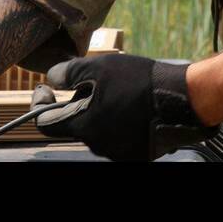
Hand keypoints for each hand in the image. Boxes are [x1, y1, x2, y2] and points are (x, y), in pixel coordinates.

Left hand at [36, 54, 217, 161]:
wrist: (182, 99)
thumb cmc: (140, 81)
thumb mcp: (100, 67)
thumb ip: (69, 73)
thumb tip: (51, 77)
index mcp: (84, 127)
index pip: (45, 124)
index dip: (40, 105)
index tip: (45, 90)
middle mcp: (98, 146)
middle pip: (75, 124)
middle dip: (77, 104)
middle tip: (92, 82)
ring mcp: (119, 152)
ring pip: (98, 130)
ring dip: (100, 112)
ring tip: (119, 90)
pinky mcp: (137, 154)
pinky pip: (118, 137)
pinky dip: (119, 122)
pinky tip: (133, 104)